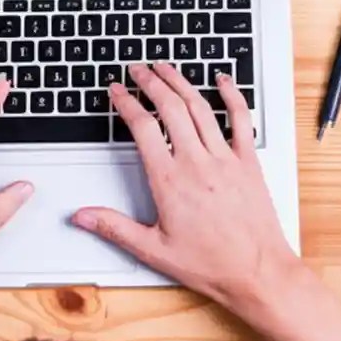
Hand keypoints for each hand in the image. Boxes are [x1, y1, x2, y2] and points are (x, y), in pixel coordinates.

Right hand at [72, 63, 298, 310]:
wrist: (258, 272)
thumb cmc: (211, 264)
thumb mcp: (153, 249)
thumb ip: (114, 227)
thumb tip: (82, 216)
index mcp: (169, 180)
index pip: (142, 127)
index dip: (126, 103)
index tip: (117, 91)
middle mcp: (197, 162)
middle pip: (170, 107)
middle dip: (150, 82)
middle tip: (137, 69)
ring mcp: (226, 159)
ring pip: (200, 107)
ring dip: (180, 82)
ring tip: (166, 67)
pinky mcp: (249, 162)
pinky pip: (241, 119)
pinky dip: (231, 95)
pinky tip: (223, 80)